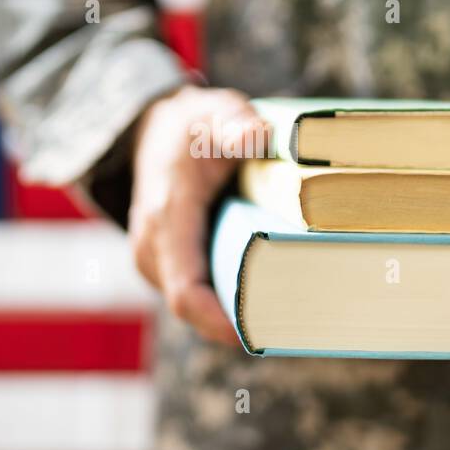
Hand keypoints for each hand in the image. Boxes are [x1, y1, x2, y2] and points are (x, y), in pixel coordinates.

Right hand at [129, 85, 268, 344]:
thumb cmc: (194, 125)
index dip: (221, 322)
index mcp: (166, 216)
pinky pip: (194, 296)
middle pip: (195, 308)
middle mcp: (152, 246)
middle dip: (240, 326)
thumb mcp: (217, 113)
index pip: (186, 290)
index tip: (264, 336)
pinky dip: (225, 306)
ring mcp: (155, 260)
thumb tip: (257, 136)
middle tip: (297, 331)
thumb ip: (237, 123)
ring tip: (290, 321)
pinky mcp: (166, 266)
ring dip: (234, 319)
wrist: (154, 131)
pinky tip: (268, 307)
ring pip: (194, 307)